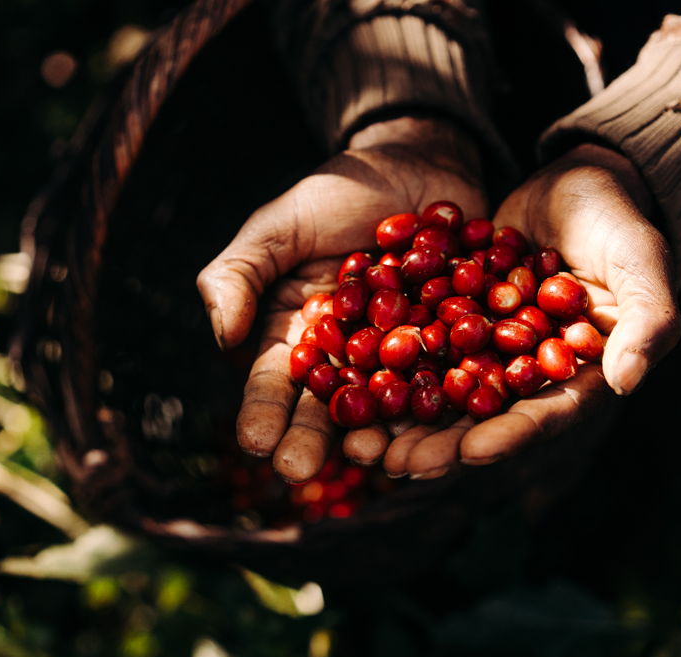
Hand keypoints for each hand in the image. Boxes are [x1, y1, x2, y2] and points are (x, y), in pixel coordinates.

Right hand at [197, 116, 487, 480]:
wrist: (416, 162)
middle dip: (314, 438)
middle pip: (331, 406)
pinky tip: (448, 429)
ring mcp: (407, 357)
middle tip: (301, 471)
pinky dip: (451, 404)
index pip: (278, 381)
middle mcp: (352, 359)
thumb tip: (222, 338)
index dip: (265, 411)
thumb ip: (239, 274)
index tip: (256, 441)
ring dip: (382, 436)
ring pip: (392, 406)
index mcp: (302, 337)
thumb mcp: (278, 225)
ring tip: (375, 461)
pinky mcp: (458, 346)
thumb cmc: (336, 192)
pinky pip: (455, 380)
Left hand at [386, 143, 680, 478]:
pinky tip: (347, 375)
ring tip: (362, 439)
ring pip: (443, 386)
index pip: (545, 414)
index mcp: (578, 373)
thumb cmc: (622, 221)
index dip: (509, 435)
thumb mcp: (642, 265)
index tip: (470, 453)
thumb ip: (648, 322)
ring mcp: (489, 343)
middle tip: (396, 464)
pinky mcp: (457, 313)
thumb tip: (625, 382)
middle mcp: (529, 369)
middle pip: (484, 414)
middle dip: (441, 443)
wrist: (583, 175)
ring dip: (404, 414)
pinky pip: (419, 339)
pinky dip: (386, 359)